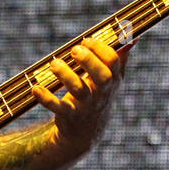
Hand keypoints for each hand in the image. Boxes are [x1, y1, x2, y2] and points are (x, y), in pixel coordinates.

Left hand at [31, 36, 130, 152]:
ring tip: (54, 63)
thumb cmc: (97, 97)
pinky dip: (47, 98)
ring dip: (66, 75)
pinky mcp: (70, 116)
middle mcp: (102, 93)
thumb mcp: (111, 80)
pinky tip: (36, 88)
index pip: (114, 62)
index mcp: (113, 81)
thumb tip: (132, 36)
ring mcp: (86, 106)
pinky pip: (59, 108)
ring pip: (79, 90)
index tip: (86, 40)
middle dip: (89, 60)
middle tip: (74, 49)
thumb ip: (120, 59)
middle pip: (103, 77)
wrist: (85, 133)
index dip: (100, 48)